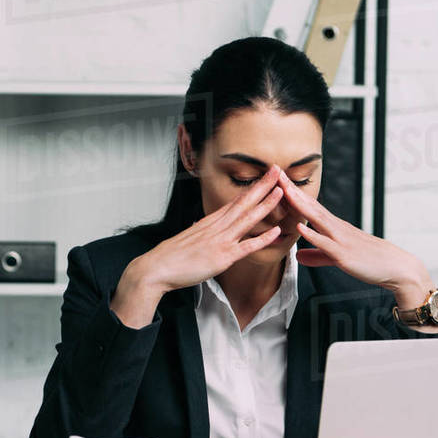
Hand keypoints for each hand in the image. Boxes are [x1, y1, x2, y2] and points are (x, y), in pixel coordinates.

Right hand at [110, 166, 284, 326]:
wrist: (156, 267)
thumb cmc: (170, 255)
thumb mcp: (188, 237)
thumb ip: (200, 231)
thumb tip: (202, 226)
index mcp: (209, 222)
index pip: (235, 201)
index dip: (251, 188)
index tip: (264, 177)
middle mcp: (217, 227)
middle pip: (243, 202)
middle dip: (262, 185)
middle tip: (277, 170)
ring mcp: (220, 240)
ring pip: (247, 218)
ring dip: (265, 204)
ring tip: (281, 191)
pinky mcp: (222, 257)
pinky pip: (246, 246)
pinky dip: (262, 238)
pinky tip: (275, 231)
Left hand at [277, 171, 436, 310]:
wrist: (396, 268)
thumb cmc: (369, 261)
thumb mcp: (338, 257)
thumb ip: (317, 255)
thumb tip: (298, 255)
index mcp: (334, 227)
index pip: (310, 206)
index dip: (293, 193)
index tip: (278, 179)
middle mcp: (337, 228)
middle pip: (311, 205)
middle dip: (292, 190)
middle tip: (275, 173)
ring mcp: (340, 239)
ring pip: (317, 219)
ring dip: (300, 204)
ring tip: (284, 190)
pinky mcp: (344, 254)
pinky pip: (326, 243)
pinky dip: (312, 235)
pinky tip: (299, 228)